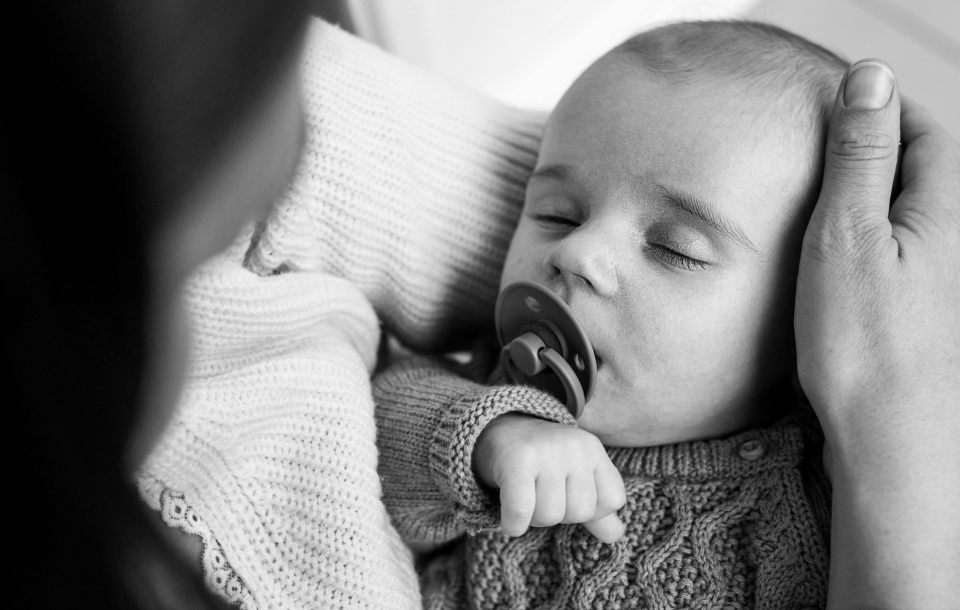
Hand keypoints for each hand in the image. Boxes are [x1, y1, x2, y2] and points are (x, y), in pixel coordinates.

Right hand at [473, 413, 625, 542]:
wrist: (494, 429)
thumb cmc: (540, 461)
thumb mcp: (574, 476)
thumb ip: (597, 507)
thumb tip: (616, 535)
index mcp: (592, 449)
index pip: (613, 500)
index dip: (591, 510)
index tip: (567, 495)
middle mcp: (573, 446)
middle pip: (580, 512)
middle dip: (557, 514)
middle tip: (539, 494)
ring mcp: (546, 451)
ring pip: (550, 516)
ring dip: (532, 519)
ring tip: (523, 498)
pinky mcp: (516, 460)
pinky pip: (522, 510)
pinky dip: (514, 524)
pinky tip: (509, 521)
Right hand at [796, 59, 959, 607]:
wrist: (892, 445)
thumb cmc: (867, 347)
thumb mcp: (849, 233)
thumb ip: (861, 155)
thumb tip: (870, 77)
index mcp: (947, 212)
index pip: (926, 131)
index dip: (879, 110)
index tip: (828, 109)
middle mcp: (954, 243)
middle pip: (921, 172)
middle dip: (872, 154)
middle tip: (812, 157)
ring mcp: (940, 282)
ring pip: (908, 216)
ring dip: (866, 202)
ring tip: (817, 208)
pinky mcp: (921, 315)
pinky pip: (897, 256)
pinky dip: (864, 244)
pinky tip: (831, 267)